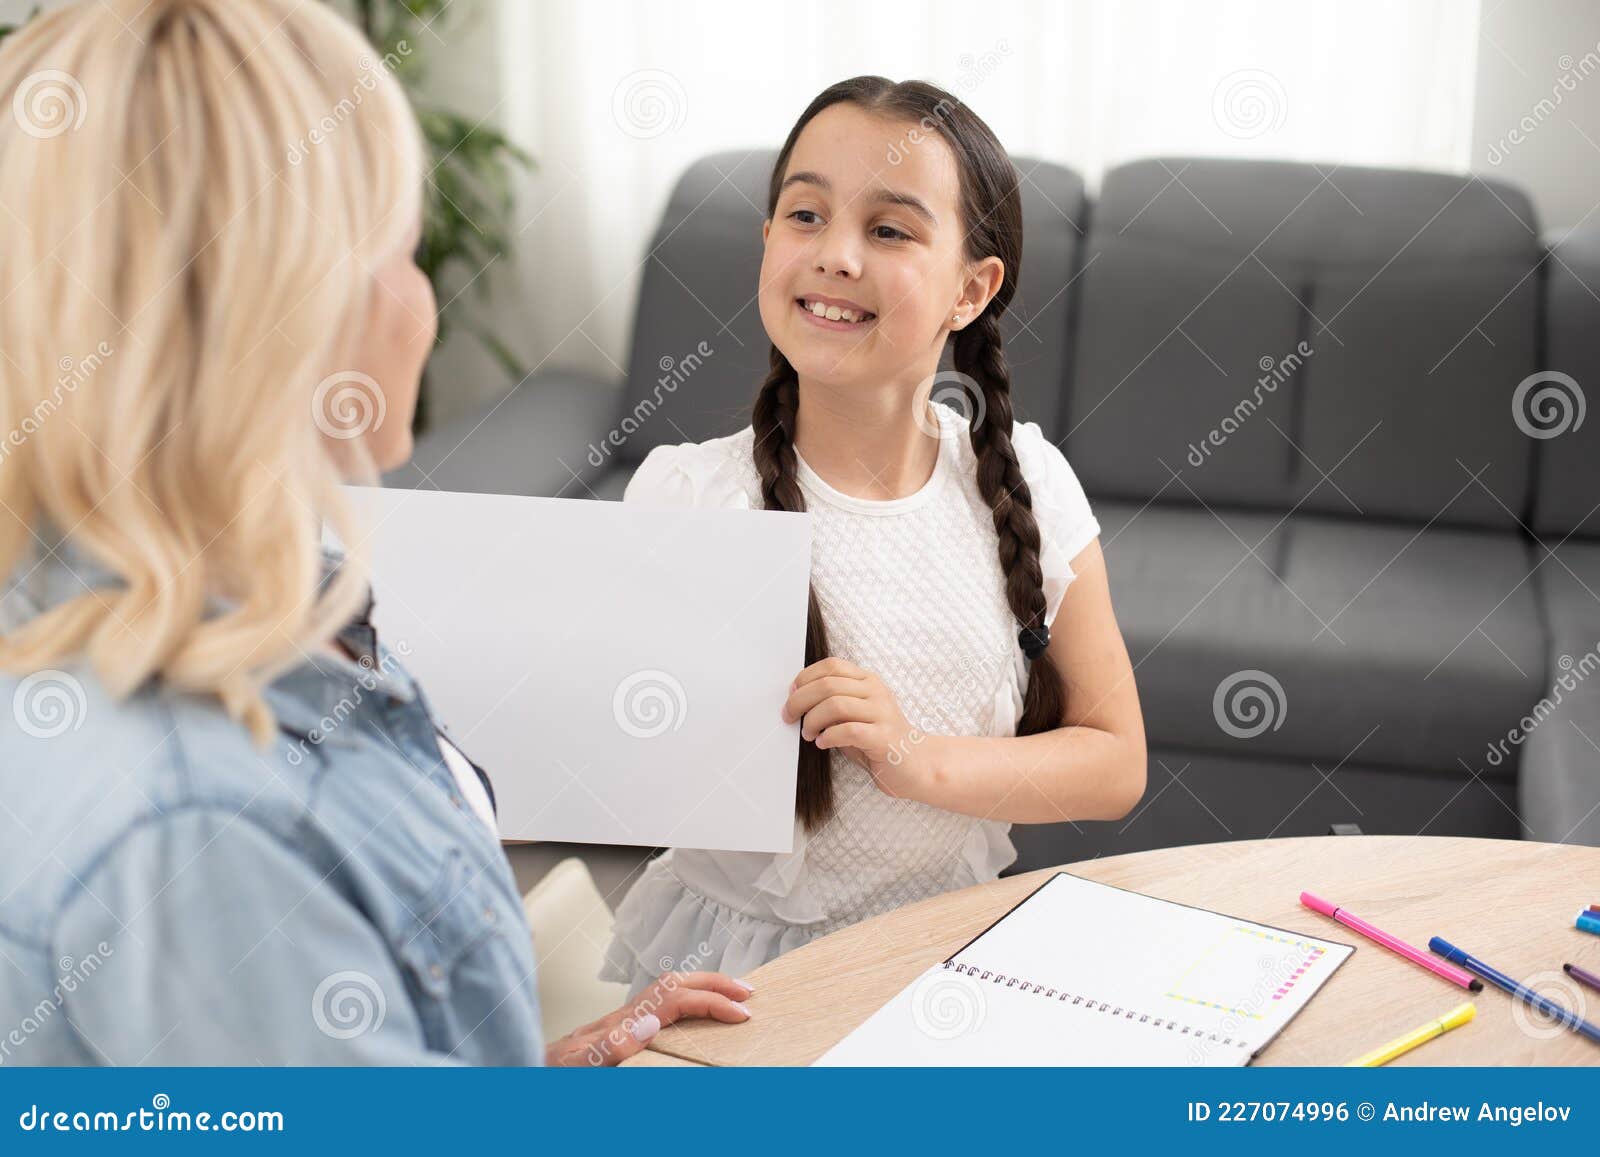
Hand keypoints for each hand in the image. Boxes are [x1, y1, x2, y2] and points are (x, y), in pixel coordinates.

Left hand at [543, 972, 752, 1066]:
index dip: (711, 1001)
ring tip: (727, 994)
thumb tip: (649, 1021)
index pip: (674, 999)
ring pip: (662, 992)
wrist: (514, 1075)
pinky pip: (652, 1008)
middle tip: (747, 993)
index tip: (741, 1013)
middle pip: (671, 984)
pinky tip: (687, 1015)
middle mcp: (617, 1020)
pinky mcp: (609, 1037)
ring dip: (698, 988)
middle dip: (712, 982)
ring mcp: (613, 1026)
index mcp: (616, 1025)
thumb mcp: (574, 1067)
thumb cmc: (546, 1076)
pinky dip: (680, 1003)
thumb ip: (609, 1045)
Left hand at [781, 657, 931, 797]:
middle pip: (828, 684)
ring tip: (808, 734)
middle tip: (789, 717)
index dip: (805, 677)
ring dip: (812, 720)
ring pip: (835, 705)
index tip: (791, 693)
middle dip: (800, 700)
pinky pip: (849, 731)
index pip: (832, 666)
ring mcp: (882, 713)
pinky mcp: (883, 737)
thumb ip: (832, 704)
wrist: (916, 764)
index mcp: (868, 681)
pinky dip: (829, 736)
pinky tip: (823, 743)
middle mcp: (876, 692)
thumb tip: (797, 701)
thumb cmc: (878, 740)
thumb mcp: (854, 715)